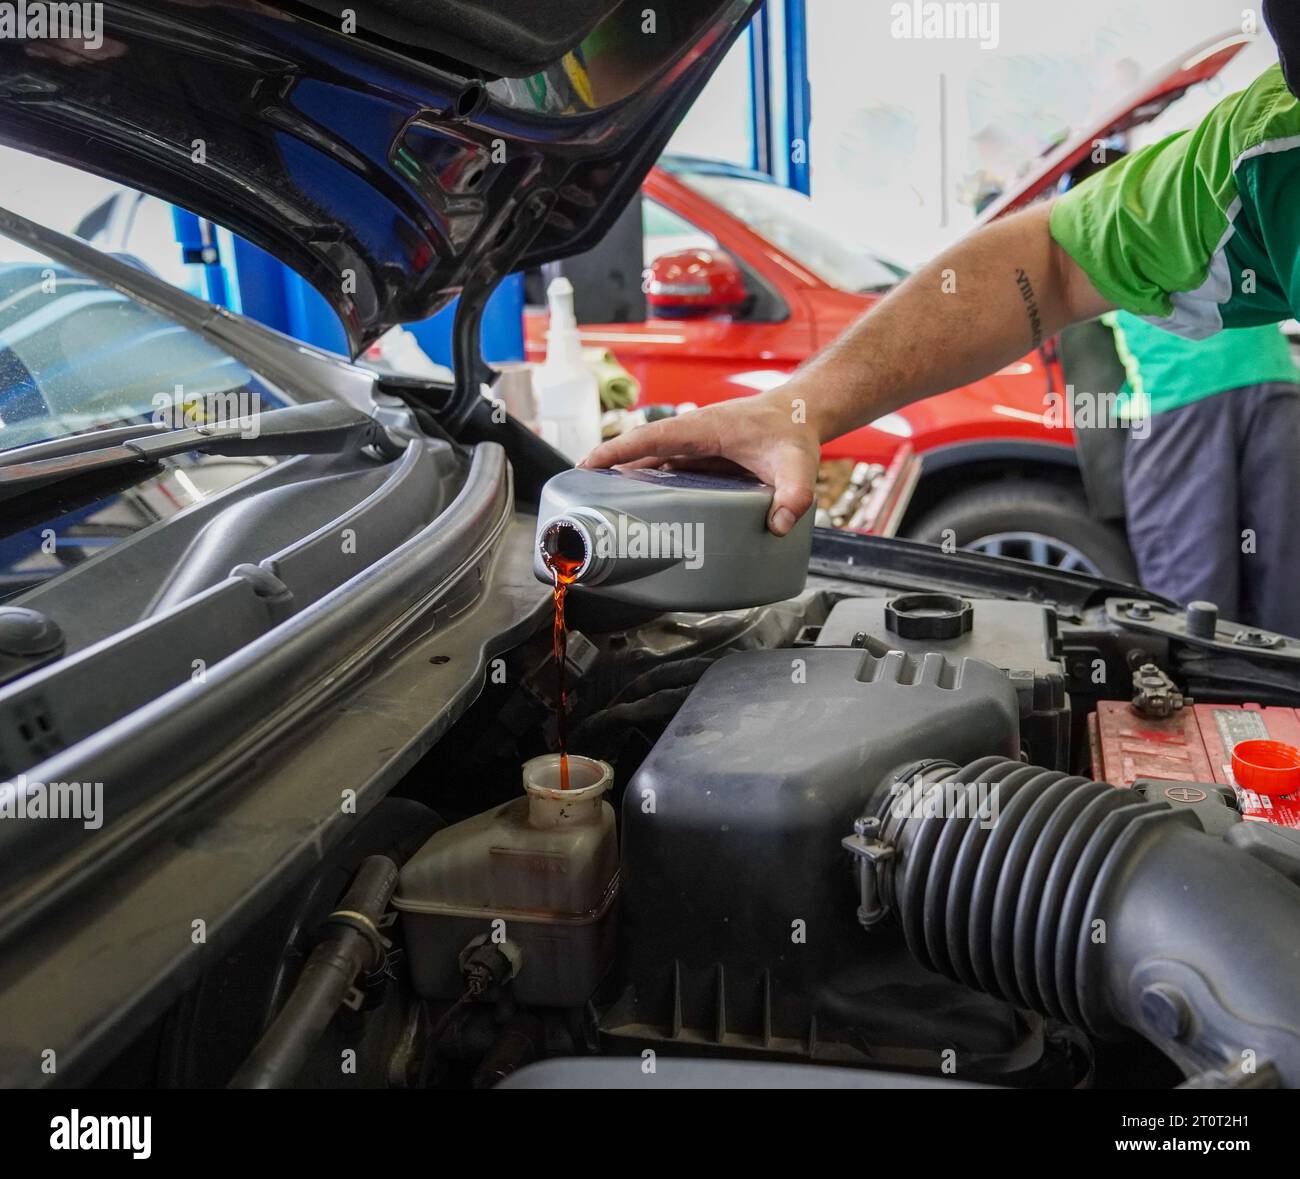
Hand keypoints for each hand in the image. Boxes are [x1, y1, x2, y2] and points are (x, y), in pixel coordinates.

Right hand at [579, 389, 820, 534]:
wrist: (800, 414)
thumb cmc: (794, 431)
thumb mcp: (798, 465)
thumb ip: (794, 495)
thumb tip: (777, 525)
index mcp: (703, 428)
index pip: (650, 439)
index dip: (617, 451)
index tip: (587, 464)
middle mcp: (691, 434)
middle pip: (640, 451)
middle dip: (608, 469)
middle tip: (580, 496)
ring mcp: (693, 444)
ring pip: (650, 460)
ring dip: (624, 478)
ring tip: (599, 506)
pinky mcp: (699, 456)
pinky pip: (665, 468)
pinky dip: (646, 483)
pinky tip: (637, 506)